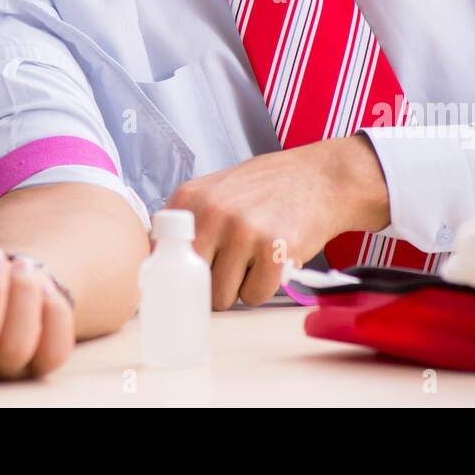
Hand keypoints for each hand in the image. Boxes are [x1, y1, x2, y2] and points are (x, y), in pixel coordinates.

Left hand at [163, 135, 387, 309]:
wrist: (319, 177)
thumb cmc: (265, 189)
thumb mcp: (214, 192)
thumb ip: (186, 222)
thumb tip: (155, 264)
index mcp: (189, 198)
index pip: (160, 254)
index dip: (173, 273)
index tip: (184, 278)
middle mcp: (212, 212)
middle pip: (191, 282)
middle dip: (209, 285)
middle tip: (231, 265)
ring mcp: (243, 230)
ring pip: (223, 296)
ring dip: (239, 287)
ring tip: (254, 258)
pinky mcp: (274, 250)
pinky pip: (255, 296)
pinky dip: (265, 287)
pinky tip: (273, 260)